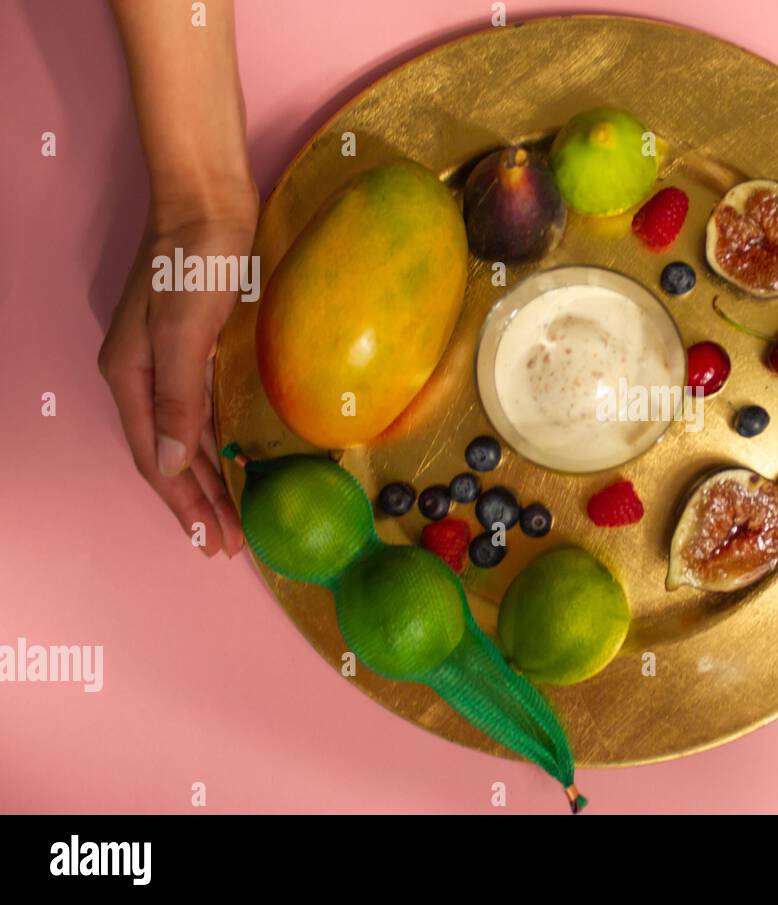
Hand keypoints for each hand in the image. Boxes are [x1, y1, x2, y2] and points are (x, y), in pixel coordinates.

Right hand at [98, 192, 257, 556]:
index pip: (156, 460)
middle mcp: (143, 375)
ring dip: (205, 479)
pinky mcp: (194, 347)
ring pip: (185, 437)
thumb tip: (169, 464)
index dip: (183, 503)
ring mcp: (168, 361)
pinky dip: (213, 445)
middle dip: (196, 502)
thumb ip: (177, 398)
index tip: (211, 542)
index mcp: (132, 376)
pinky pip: (200, 413)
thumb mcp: (183, 332)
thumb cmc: (195, 262)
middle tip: (226, 545)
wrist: (208, 201)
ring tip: (228, 517)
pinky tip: (229, 462)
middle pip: (168, 456)